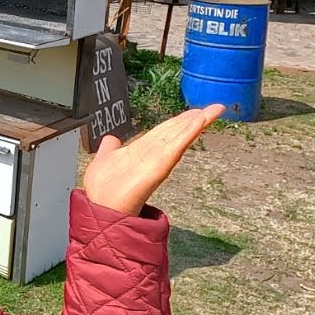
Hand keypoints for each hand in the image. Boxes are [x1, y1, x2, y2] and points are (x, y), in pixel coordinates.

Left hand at [83, 104, 224, 215]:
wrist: (101, 207)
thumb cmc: (103, 188)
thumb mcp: (105, 159)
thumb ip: (110, 148)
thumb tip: (112, 139)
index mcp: (141, 151)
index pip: (163, 132)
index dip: (177, 121)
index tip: (192, 112)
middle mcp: (152, 154)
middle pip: (176, 132)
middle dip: (192, 119)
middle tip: (212, 108)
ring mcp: (158, 160)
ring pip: (180, 137)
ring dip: (197, 122)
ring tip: (214, 110)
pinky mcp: (160, 166)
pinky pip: (177, 146)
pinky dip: (189, 133)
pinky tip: (200, 121)